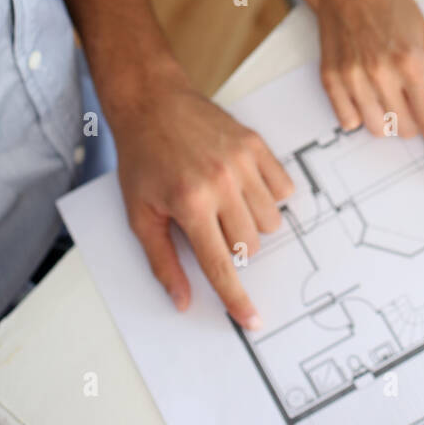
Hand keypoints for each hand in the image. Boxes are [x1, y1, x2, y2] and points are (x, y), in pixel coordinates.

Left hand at [111, 71, 293, 327]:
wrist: (153, 104)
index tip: (252, 320)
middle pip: (250, 244)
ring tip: (227, 205)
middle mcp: (221, 183)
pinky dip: (270, 197)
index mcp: (190, 204)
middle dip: (234, 247)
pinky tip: (246, 188)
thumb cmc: (142, 160)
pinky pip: (283, 188)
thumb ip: (162, 261)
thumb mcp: (140, 215)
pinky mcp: (256, 145)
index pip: (221, 265)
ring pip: (271, 220)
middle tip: (211, 226)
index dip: (237, 299)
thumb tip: (182, 301)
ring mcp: (242, 162)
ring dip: (253, 224)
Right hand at [301, 0, 423, 187]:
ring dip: (387, 119)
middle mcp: (381, 74)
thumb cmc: (388, 2)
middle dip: (413, 120)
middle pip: (405, 130)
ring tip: (385, 86)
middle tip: (409, 92)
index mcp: (411, 62)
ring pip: (378, 130)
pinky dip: (360, 113)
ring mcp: (353, 78)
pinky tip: (363, 86)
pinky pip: (349, 120)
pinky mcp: (331, 80)